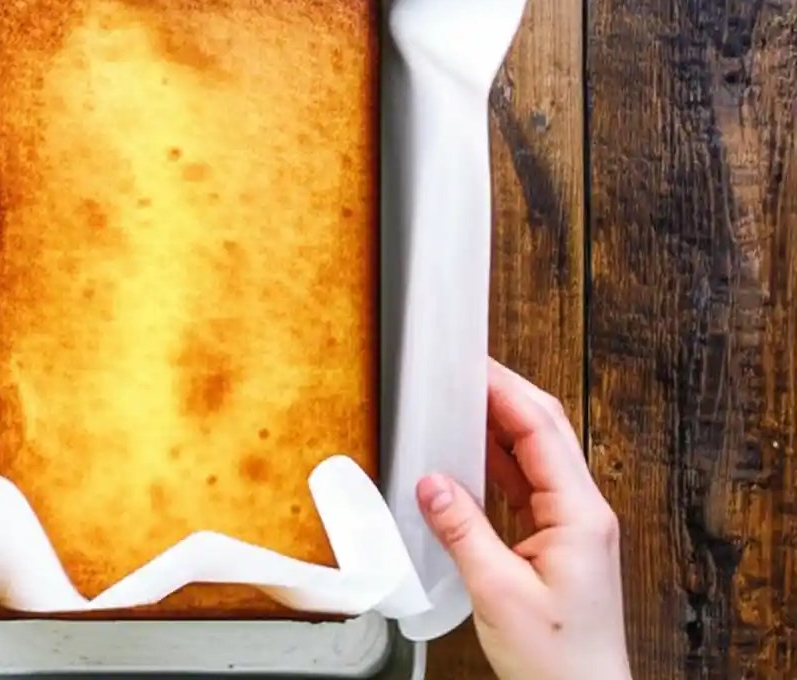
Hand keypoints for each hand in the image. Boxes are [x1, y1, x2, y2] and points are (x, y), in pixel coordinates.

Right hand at [415, 359, 630, 679]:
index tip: (472, 363)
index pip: (541, 431)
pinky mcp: (557, 542)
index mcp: (580, 515)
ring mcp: (573, 526)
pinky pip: (526, 487)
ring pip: (535, 457)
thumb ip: (462, 531)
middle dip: (505, 396)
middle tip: (463, 370)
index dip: (505, 390)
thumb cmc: (556, 659)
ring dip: (499, 427)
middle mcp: (583, 513)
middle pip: (544, 433)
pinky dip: (497, 464)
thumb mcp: (497, 592)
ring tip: (461, 402)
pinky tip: (470, 457)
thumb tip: (431, 483)